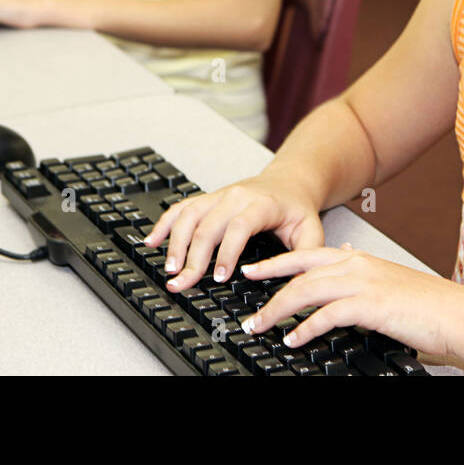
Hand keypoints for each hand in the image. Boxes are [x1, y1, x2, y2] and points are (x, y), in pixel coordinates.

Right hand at [143, 176, 324, 290]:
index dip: (227, 252)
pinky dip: (164, 224)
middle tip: (183, 282)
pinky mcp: (207, 199)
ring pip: (190, 216)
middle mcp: (236, 197)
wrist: (290, 181)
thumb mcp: (311, 231)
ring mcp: (218, 196)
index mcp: (261, 205)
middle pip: (208, 225)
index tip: (219, 277)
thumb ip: (305, 257)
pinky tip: (151, 241)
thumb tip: (292, 281)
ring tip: (169, 268)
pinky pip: (181, 208)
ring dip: (175, 242)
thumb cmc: (298, 209)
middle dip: (193, 257)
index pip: (239, 227)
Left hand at [238, 244, 460, 357]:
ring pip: (306, 291)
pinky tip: (294, 339)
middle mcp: (357, 265)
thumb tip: (343, 259)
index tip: (252, 270)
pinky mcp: (370, 305)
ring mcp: (363, 283)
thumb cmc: (427, 306)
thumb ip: (363, 271)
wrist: (457, 315)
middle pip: (299, 271)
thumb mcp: (389, 280)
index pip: (307, 255)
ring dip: (278, 310)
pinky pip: (326, 316)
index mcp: (359, 259)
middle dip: (267, 287)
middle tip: (246, 304)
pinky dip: (306, 327)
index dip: (276, 263)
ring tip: (261, 326)